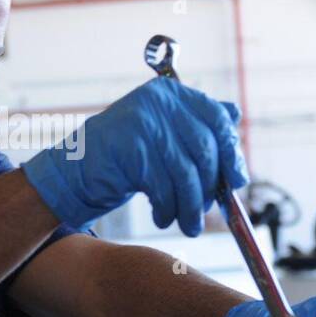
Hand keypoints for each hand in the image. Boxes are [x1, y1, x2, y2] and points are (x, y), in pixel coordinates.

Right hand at [22, 78, 246, 234]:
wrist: (78, 170)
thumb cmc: (126, 156)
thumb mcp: (164, 132)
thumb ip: (196, 121)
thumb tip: (235, 113)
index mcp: (170, 92)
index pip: (216, 118)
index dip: (231, 152)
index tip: (237, 180)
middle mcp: (158, 101)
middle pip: (204, 149)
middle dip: (209, 187)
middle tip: (205, 211)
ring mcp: (142, 123)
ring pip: (185, 173)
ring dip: (190, 206)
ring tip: (188, 224)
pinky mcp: (129, 149)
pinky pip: (162, 187)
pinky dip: (167, 208)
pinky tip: (163, 217)